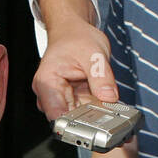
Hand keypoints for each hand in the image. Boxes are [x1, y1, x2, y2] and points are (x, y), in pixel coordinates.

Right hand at [33, 0, 117, 120]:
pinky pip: (87, 112)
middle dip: (90, 122)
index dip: (75, 126)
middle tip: (110, 116)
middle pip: (69, 121)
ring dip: (96, 117)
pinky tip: (109, 106)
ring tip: (111, 109)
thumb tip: (109, 97)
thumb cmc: (75, 37)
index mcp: (47, 83)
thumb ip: (101, 76)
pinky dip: (98, 111)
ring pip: (80, 119)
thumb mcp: (93, 52)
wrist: (74, 32)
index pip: (57, 117)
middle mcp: (51, 96)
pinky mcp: (74, 102)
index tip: (94, 124)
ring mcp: (62, 100)